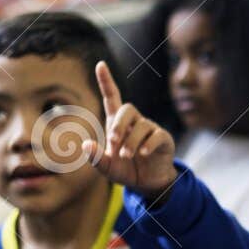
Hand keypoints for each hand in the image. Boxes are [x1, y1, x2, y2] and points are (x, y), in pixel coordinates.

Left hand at [88, 60, 177, 199]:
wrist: (148, 183)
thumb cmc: (125, 170)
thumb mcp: (107, 168)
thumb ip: (96, 158)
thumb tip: (85, 145)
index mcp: (118, 124)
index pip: (112, 97)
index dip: (106, 81)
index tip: (100, 64)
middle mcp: (134, 122)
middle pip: (128, 108)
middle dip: (118, 124)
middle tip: (112, 142)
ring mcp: (150, 129)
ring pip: (141, 125)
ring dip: (131, 141)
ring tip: (127, 156)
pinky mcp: (163, 138)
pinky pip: (156, 135)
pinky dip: (147, 144)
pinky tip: (142, 154)